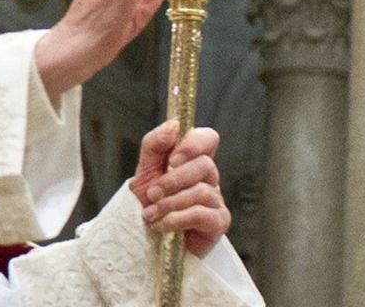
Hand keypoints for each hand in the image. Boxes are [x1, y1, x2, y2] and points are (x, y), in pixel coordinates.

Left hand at [131, 121, 229, 258]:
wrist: (149, 239)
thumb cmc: (151, 202)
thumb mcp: (146, 170)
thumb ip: (155, 144)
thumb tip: (174, 125)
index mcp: (194, 160)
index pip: (208, 138)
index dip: (194, 143)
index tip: (172, 159)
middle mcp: (209, 177)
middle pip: (204, 165)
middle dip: (173, 180)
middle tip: (152, 193)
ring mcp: (216, 199)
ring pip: (201, 191)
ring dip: (170, 203)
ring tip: (150, 214)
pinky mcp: (218, 222)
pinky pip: (203, 214)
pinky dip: (178, 218)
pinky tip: (162, 225)